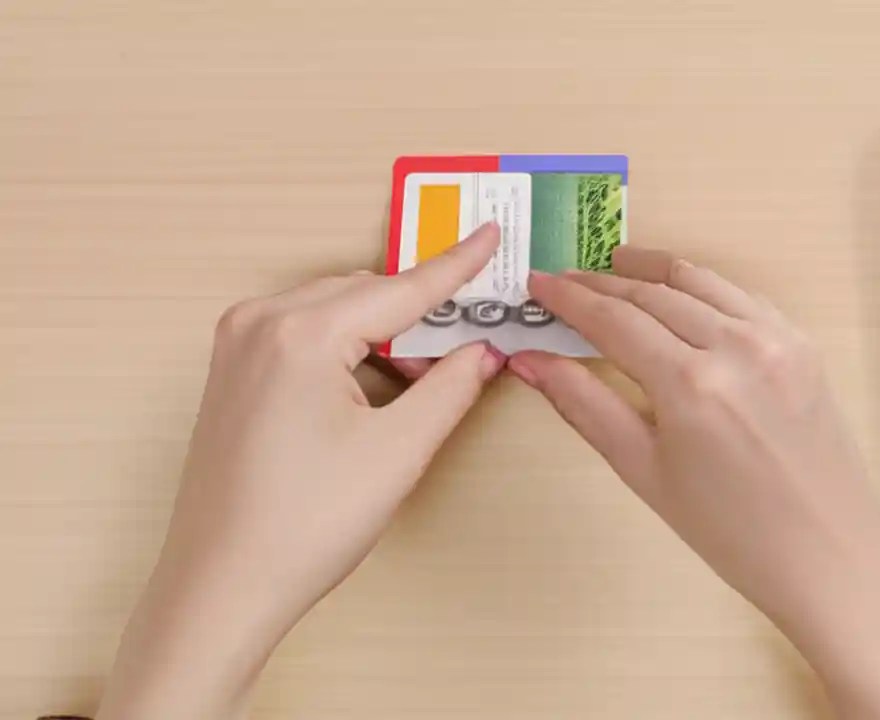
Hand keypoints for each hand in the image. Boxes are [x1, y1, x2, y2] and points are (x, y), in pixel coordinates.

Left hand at [98, 224, 505, 719]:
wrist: (223, 583)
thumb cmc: (307, 524)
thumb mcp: (398, 452)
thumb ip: (451, 388)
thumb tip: (483, 350)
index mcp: (302, 333)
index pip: (400, 288)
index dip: (454, 265)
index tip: (491, 232)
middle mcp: (260, 322)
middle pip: (364, 293)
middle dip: (418, 313)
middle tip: (467, 344)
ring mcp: (236, 344)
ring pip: (333, 308)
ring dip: (381, 330)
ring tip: (419, 379)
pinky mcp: (229, 370)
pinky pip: (301, 330)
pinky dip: (345, 344)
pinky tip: (370, 385)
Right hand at [509, 248, 879, 718]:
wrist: (826, 557)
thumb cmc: (729, 532)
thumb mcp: (645, 472)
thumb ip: (586, 406)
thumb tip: (531, 361)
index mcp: (690, 384)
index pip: (614, 320)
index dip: (569, 299)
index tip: (538, 284)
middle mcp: (736, 346)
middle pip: (654, 294)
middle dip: (603, 282)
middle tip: (565, 279)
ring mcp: (777, 340)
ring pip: (702, 282)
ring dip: (653, 271)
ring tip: (616, 265)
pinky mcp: (804, 346)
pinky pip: (744, 298)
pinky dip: (705, 287)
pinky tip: (683, 292)